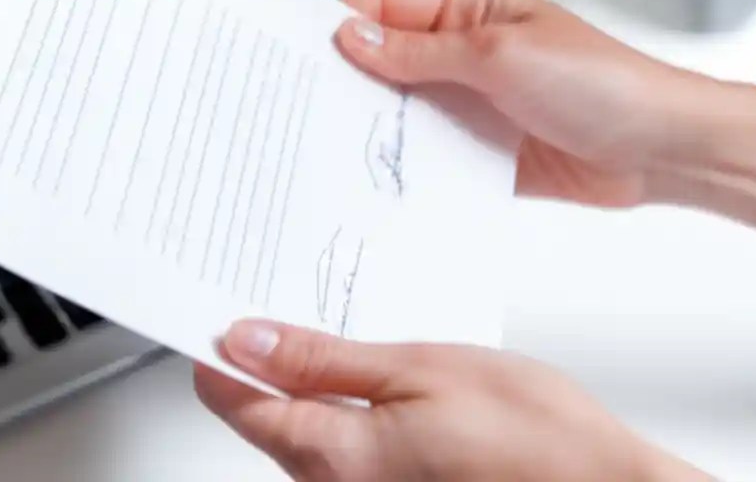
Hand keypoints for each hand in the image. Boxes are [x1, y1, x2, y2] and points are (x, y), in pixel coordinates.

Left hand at [196, 320, 710, 481]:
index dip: (220, 343)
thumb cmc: (536, 441)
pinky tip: (391, 379)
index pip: (226, 395)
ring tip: (363, 336)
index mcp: (328, 454)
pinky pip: (340, 445)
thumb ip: (322, 359)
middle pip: (260, 412)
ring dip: (314, 380)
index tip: (227, 304)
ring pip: (301, 426)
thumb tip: (245, 340)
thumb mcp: (421, 369)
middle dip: (270, 355)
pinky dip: (348, 406)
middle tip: (306, 302)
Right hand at [333, 0, 706, 207]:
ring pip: (400, 108)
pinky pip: (428, 151)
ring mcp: (470, 100)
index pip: (383, 6)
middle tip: (303, 106)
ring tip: (329, 146)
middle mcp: (462, 50)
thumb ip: (420, 51)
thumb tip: (352, 36)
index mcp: (467, 6)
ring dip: (374, 125)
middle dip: (347, 80)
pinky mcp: (479, 147)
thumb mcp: (498, 56)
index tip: (298, 55)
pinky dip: (403, 162)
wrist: (661, 150)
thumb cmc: (599, 83)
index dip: (339, 26)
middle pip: (384, 59)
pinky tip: (376, 179)